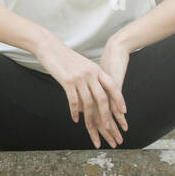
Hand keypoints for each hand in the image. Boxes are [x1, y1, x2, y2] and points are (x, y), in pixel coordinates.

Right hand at [35, 34, 127, 148]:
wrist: (50, 47)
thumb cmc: (66, 57)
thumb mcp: (84, 64)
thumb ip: (93, 75)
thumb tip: (98, 88)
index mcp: (97, 69)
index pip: (112, 86)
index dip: (119, 99)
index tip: (123, 112)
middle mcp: (90, 73)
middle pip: (102, 97)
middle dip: (106, 114)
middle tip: (108, 127)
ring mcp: (79, 77)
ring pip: (88, 102)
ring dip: (90, 117)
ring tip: (90, 127)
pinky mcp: (67, 81)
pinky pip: (74, 101)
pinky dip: (75, 112)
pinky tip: (75, 119)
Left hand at [97, 37, 130, 136]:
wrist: (113, 51)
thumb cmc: (108, 66)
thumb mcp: (101, 85)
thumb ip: (98, 96)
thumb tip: (93, 107)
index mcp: (90, 97)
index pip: (91, 119)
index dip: (95, 132)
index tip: (99, 144)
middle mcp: (94, 96)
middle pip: (97, 120)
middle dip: (105, 134)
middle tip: (111, 146)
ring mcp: (102, 91)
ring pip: (105, 115)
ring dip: (112, 128)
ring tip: (117, 141)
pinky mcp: (110, 87)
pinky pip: (113, 102)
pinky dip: (118, 114)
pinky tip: (122, 123)